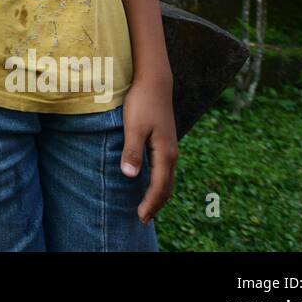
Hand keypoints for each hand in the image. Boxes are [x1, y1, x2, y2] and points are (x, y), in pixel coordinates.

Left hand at [122, 76, 177, 224]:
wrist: (154, 82)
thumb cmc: (141, 102)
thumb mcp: (133, 126)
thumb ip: (132, 151)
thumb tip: (130, 176)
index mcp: (165, 153)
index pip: (159, 187)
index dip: (150, 204)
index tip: (140, 218)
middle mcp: (171, 153)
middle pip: (166, 187)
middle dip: (156, 204)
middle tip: (143, 220)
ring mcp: (170, 147)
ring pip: (167, 178)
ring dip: (159, 195)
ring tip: (148, 207)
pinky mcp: (165, 141)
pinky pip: (165, 169)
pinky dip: (160, 182)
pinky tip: (150, 183)